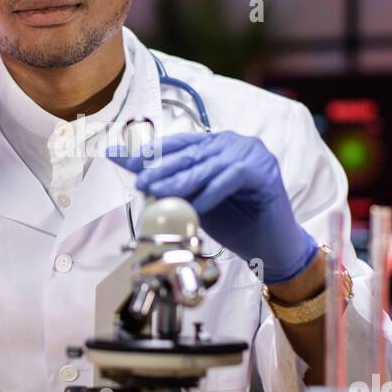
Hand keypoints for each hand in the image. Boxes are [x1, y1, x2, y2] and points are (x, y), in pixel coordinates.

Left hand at [110, 131, 317, 284]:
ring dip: (180, 179)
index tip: (121, 158)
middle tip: (140, 180)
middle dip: (161, 166)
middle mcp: (233, 143)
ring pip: (208, 164)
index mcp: (215, 145)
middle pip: (190, 152)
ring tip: (157, 191)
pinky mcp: (265, 171)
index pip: (177, 144)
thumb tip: (140, 179)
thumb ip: (174, 188)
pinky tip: (195, 205)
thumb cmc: (234, 223)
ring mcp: (252, 153)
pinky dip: (212, 192)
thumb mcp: (194, 202)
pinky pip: (232, 177)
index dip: (150, 152)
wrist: (270, 248)